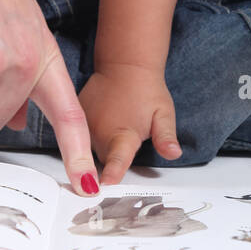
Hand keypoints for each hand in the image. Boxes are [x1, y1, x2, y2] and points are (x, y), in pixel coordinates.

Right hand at [79, 63, 181, 184]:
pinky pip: (81, 136)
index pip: (117, 159)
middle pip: (103, 162)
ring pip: (90, 150)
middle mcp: (99, 131)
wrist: (125, 65)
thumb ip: (166, 137)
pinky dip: (90, 135)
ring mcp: (84, 123)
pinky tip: (104, 120)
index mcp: (122, 133)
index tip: (104, 184)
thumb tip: (174, 153)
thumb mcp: (163, 114)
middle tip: (128, 137)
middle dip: (114, 159)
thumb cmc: (147, 90)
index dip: (112, 173)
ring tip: (116, 125)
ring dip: (102, 146)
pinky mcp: (76, 116)